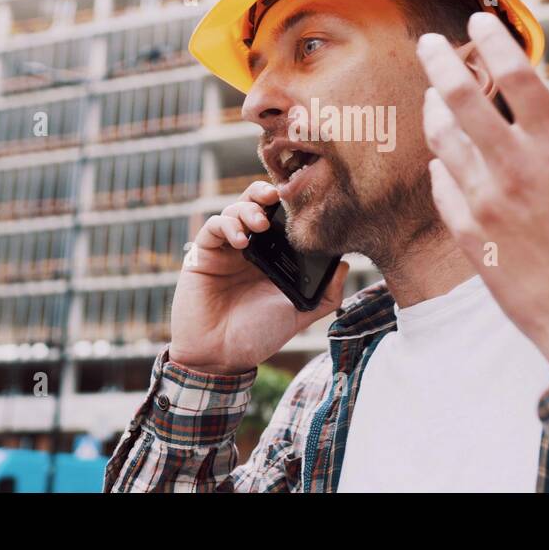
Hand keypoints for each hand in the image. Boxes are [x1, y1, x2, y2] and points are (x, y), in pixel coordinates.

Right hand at [168, 180, 349, 374]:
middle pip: (256, 204)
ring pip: (234, 209)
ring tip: (260, 223)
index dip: (289, 204)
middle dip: (265, 193)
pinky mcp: (203, 253)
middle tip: (276, 196)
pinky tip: (240, 239)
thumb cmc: (258, 335)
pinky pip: (213, 227)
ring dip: (248, 209)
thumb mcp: (299, 314)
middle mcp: (251, 248)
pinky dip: (226, 225)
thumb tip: (344, 266)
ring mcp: (226, 249)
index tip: (302, 198)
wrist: (219, 356)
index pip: (282, 218)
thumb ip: (325, 295)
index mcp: (274, 257)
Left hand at [415, 13, 548, 365]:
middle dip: (441, 63)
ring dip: (435, 112)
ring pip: (445, 144)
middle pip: (462, 100)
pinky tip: (443, 159)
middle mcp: (515, 172)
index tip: (481, 21)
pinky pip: (443, 192)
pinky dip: (440, 167)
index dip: (494, 42)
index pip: (517, 76)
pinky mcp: (473, 240)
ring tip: (433, 95)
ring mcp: (487, 207)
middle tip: (430, 42)